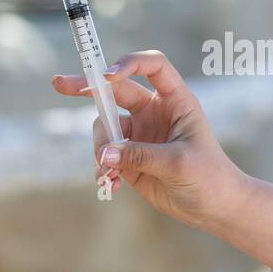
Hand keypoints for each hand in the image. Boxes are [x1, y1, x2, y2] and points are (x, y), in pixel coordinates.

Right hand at [51, 49, 272, 271]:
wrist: (213, 207)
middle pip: (115, 88)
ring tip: (108, 173)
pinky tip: (111, 185)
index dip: (129, 63)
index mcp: (175, 100)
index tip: (106, 75)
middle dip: (86, 86)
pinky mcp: (128, 156)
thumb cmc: (209, 177)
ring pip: (104, 126)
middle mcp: (154, 110)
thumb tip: (103, 154)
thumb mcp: (178, 163)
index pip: (153, 66)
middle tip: (59, 84)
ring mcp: (139, 132)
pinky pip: (103, 154)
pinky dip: (101, 167)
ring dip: (99, 147)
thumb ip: (140, 155)